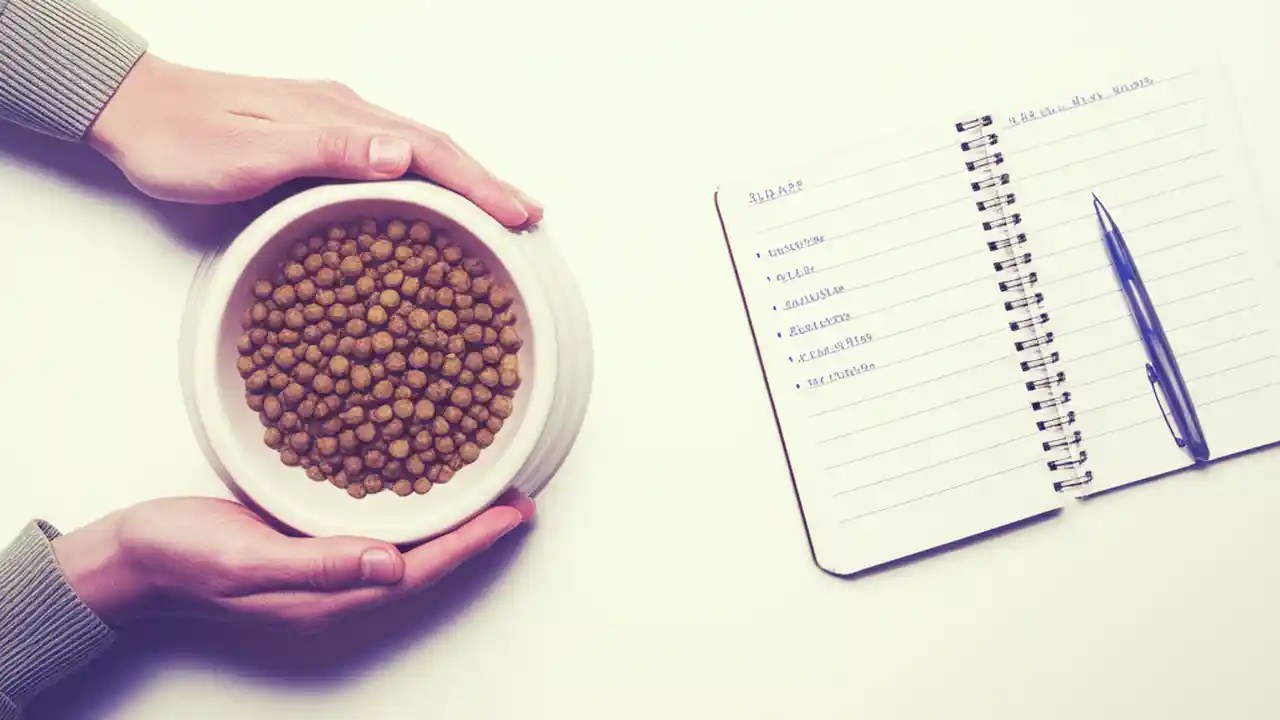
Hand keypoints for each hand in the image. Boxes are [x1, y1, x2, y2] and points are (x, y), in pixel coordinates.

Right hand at [51, 491, 533, 632]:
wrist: (128, 556)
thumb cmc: (178, 556)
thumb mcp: (244, 560)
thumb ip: (318, 567)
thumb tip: (392, 564)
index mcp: (330, 598)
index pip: (421, 569)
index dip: (473, 541)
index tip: (516, 512)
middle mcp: (336, 587)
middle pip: (424, 559)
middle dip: (474, 532)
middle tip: (517, 498)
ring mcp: (321, 567)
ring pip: (401, 544)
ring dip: (446, 520)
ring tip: (484, 490)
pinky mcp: (305, 543)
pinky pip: (370, 528)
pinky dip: (405, 508)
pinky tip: (416, 485)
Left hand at [87, 53, 540, 225]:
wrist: (131, 109)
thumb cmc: (181, 140)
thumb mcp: (250, 153)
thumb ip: (326, 151)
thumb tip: (403, 153)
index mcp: (340, 116)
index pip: (429, 149)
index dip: (478, 184)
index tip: (518, 214)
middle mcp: (347, 114)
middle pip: (436, 147)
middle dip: (486, 183)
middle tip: (529, 218)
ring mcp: (335, 124)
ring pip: (417, 153)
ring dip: (462, 183)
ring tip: (498, 214)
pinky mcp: (320, 139)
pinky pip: (391, 160)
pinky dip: (427, 182)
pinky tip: (432, 204)